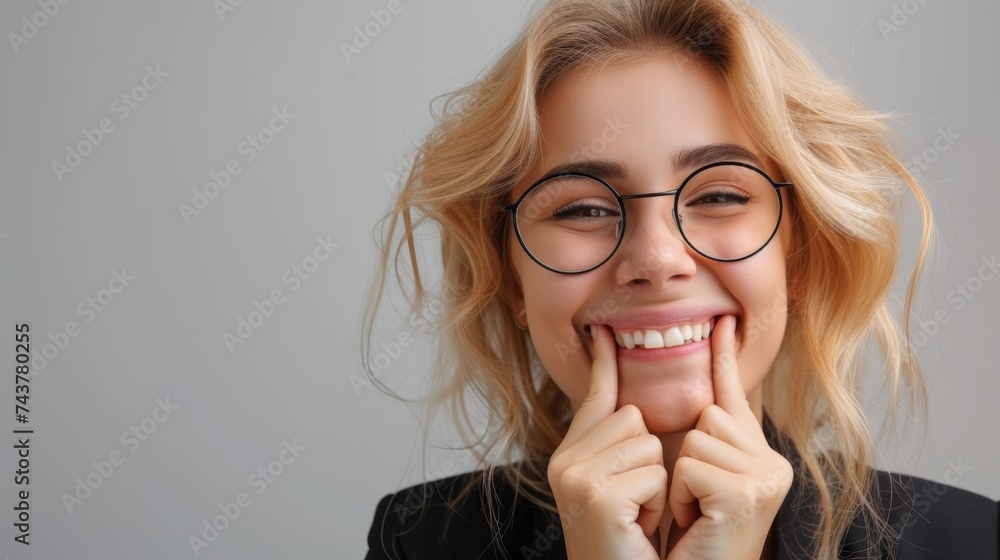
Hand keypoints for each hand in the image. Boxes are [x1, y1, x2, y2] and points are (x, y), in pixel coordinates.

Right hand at [547, 323, 666, 559]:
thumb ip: (620, 446)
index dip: (604, 363)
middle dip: (649, 459)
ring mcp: (577, 477)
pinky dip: (658, 504)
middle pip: (632, 417)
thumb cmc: (627, 544)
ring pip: (648, 442)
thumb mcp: (622, 487)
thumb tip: (636, 408)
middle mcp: (565, 460)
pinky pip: (655, 473)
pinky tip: (638, 527)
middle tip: (635, 504)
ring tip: (637, 517)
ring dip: (656, 484)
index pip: (594, 398)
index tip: (604, 332)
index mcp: (569, 455)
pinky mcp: (598, 495)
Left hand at [665, 315, 791, 559]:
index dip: (725, 359)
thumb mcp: (696, 482)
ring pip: (695, 437)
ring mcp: (767, 479)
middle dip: (686, 458)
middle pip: (708, 413)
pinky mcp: (748, 493)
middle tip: (695, 505)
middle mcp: (774, 464)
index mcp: (761, 457)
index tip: (721, 322)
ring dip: (680, 481)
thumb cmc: (691, 542)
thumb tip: (695, 396)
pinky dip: (680, 497)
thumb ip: (703, 440)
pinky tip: (697, 524)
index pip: (737, 397)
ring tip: (696, 517)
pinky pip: (688, 465)